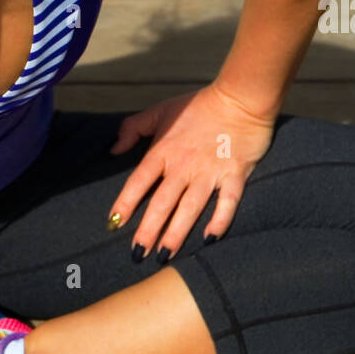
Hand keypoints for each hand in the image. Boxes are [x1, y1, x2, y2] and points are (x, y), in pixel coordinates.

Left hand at [108, 84, 275, 258]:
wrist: (241, 98)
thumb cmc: (198, 106)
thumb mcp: (160, 112)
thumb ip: (133, 128)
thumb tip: (113, 149)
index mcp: (164, 150)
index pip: (139, 181)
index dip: (125, 203)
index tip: (114, 224)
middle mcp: (184, 165)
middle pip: (162, 202)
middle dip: (149, 230)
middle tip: (137, 254)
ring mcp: (210, 171)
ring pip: (190, 207)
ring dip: (177, 233)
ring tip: (165, 256)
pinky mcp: (235, 174)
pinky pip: (227, 202)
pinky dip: (220, 220)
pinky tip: (210, 240)